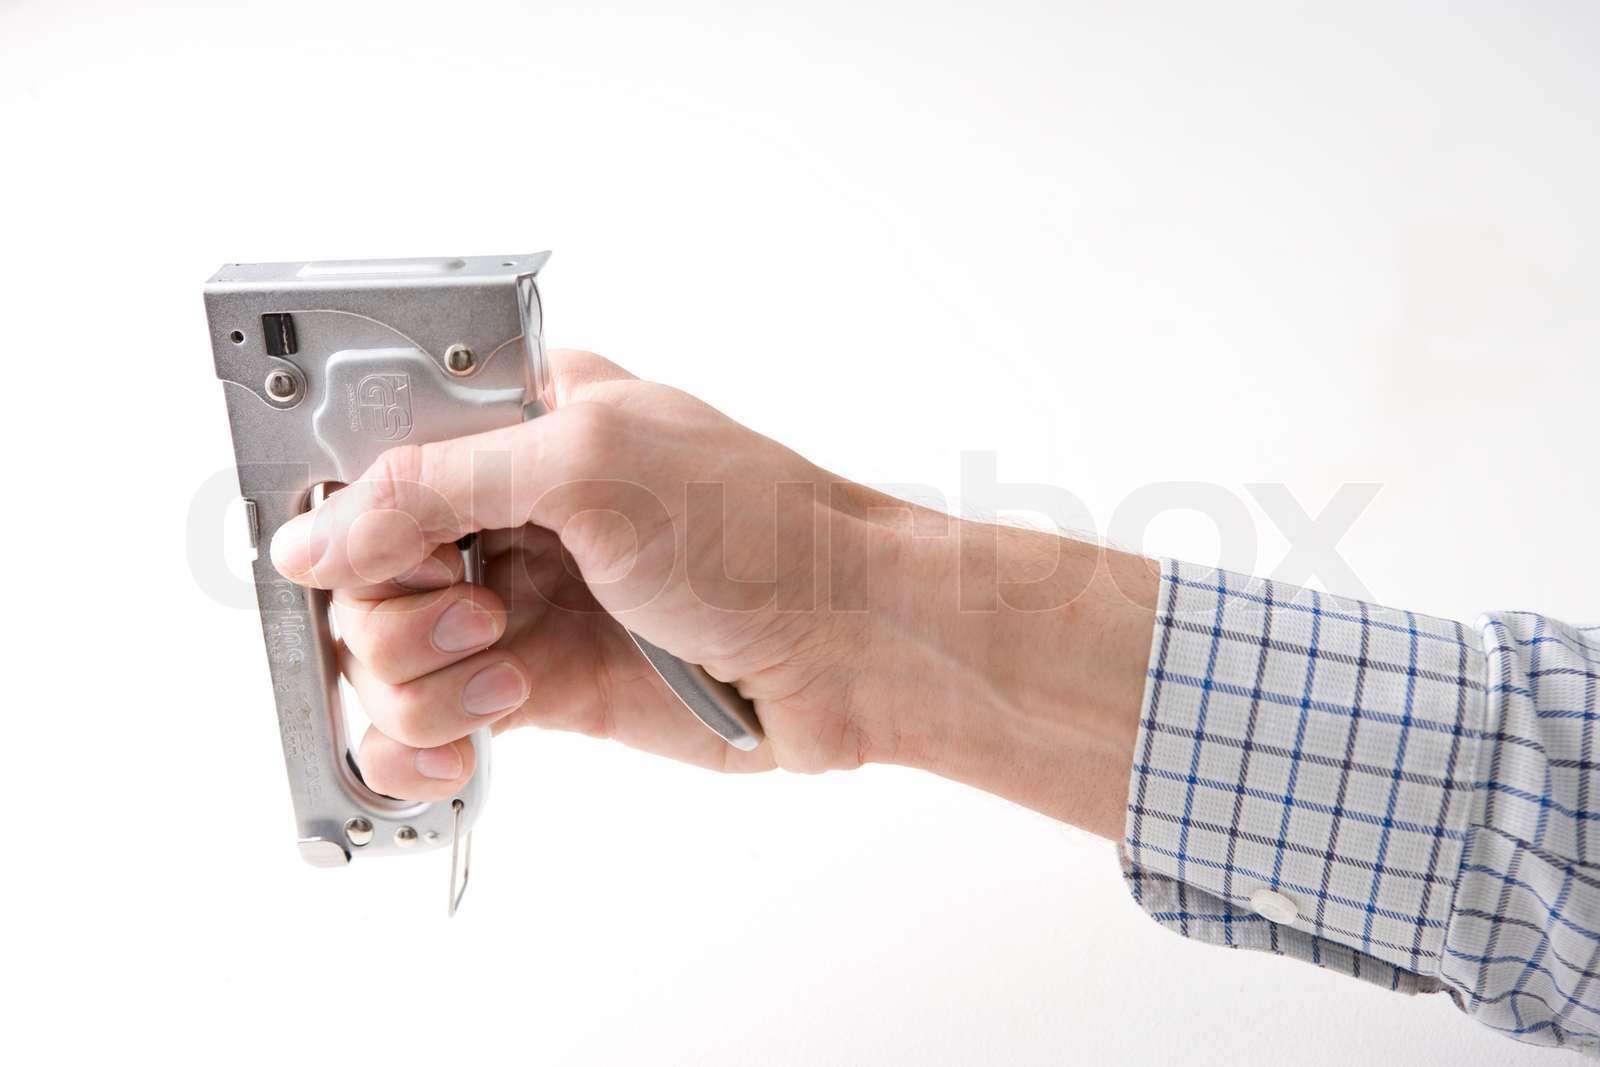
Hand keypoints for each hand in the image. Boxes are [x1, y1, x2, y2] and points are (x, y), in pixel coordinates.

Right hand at [271, 349, 1157, 836]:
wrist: (848, 646)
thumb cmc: (755, 531)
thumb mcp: (589, 465)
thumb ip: (434, 484)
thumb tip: (313, 536)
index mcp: (521, 423)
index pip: (376, 456)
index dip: (354, 512)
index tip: (386, 550)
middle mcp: (512, 511)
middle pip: (365, 565)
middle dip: (396, 605)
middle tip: (481, 611)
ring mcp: (523, 603)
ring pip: (387, 653)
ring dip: (417, 678)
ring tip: (506, 672)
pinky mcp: (540, 688)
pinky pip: (430, 723)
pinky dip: (418, 747)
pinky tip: (461, 749)